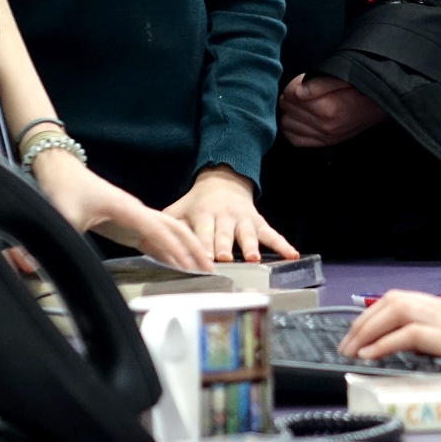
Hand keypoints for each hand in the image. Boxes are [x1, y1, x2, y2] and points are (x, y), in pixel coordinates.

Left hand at [31, 148, 210, 271]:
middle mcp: (135, 211)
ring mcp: (134, 216)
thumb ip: (57, 239)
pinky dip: (172, 248)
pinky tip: (179, 263)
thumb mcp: (59, 216)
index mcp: (125, 208)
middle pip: (173, 229)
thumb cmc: (63, 189)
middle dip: (192, 247)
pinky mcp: (128, 222)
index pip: (156, 230)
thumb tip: (33, 266)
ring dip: (187, 247)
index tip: (189, 265)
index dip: (173, 248)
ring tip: (202, 267)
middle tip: (209, 269)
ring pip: (169, 231)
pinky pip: (156, 236)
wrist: (60, 170)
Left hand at [165, 166, 298, 263]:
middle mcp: (225, 217)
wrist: (224, 181)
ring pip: (248, 235)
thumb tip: (148, 241)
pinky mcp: (259, 222)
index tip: (201, 260)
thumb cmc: (197, 203)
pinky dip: (283, 245)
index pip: (202, 233)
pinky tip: (292, 255)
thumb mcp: (179, 209)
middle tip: (224, 260)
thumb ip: (167, 226)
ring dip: (251, 247)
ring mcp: (244, 220)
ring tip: (253, 259)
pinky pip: (272, 234)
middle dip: (224, 248)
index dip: (201, 246)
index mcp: (203, 214)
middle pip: (224, 235)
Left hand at [278, 75, 385, 147]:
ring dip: (290, 112)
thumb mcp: (343, 77)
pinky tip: (298, 119)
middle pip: (287, 108)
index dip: (294, 83)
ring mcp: (324, 137)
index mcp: (327, 108)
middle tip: (302, 91)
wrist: (380, 105)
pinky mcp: (325, 143)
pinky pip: (294, 140)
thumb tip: (296, 91)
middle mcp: (324, 126)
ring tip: (301, 104)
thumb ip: (318, 84)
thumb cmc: (360, 87)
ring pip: (286, 124)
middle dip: (290, 97)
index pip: (291, 94)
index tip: (303, 80)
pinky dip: (292, 129)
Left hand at [340, 290, 440, 370]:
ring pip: (397, 309)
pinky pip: (411, 333)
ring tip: (351, 348)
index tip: (363, 332)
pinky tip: (372, 355)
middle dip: (365, 318)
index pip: (411, 300)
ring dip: (368, 328)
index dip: (380, 313)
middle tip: (348, 340)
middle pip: (396, 298)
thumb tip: (439, 354)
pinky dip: (385, 343)